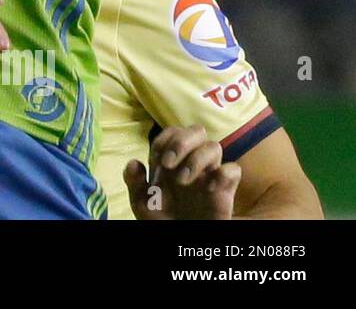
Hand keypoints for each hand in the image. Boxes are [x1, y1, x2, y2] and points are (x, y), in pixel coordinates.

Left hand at [124, 125, 241, 219]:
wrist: (179, 236)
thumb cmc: (162, 218)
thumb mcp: (142, 202)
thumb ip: (134, 182)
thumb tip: (133, 162)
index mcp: (173, 160)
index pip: (174, 132)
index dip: (164, 139)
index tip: (155, 160)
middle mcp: (192, 162)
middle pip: (197, 131)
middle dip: (181, 142)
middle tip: (167, 164)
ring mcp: (209, 174)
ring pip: (214, 146)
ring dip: (196, 159)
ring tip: (182, 180)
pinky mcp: (225, 189)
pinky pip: (233, 170)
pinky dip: (223, 174)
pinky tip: (209, 189)